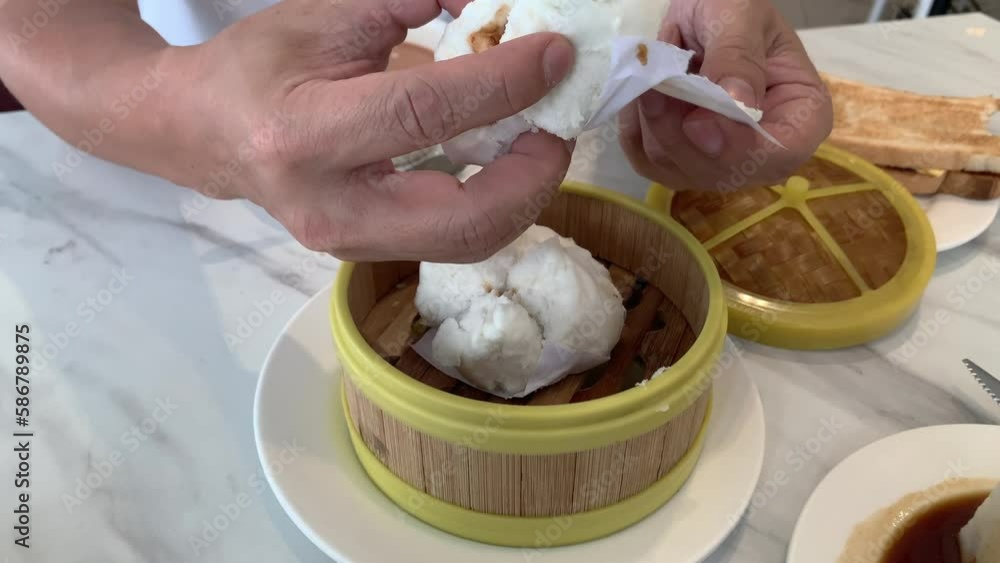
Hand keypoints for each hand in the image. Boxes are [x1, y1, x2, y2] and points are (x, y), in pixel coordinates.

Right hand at [165, 0, 574, 261]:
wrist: (202, 132)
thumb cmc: (258, 67)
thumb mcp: (324, 16)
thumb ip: (409, 4)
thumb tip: (491, 4)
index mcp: (306, 135)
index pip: (424, 113)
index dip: (502, 82)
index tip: (554, 53)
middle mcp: (330, 209)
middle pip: (463, 218)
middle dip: (532, 174)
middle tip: (558, 124)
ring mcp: (350, 244)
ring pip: (466, 242)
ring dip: (523, 195)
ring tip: (540, 141)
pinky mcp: (369, 254)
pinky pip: (452, 240)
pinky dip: (495, 204)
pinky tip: (507, 164)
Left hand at [619, 0, 832, 190]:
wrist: (700, 8)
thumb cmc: (731, 5)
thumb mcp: (741, 16)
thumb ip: (739, 57)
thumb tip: (738, 106)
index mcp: (801, 116)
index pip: (780, 155)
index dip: (737, 149)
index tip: (695, 121)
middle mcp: (763, 151)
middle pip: (720, 172)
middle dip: (677, 131)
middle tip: (655, 80)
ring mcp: (719, 161)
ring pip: (677, 169)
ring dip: (651, 122)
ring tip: (651, 73)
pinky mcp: (679, 160)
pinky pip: (649, 162)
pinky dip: (635, 129)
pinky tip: (641, 95)